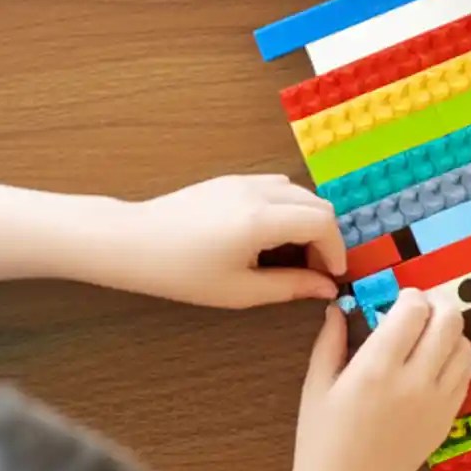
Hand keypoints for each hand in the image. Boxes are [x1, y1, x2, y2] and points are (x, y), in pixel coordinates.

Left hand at [83, 175, 345, 307]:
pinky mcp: (231, 179)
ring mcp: (244, 181)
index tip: (332, 276)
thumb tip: (326, 288)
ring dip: (307, 220)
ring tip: (293, 253)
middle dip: (326, 236)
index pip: (322, 223)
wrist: (133, 242)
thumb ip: (289, 287)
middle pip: (317, 203)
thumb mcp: (239, 290)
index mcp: (262, 219)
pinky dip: (288, 208)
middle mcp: (259, 192)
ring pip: (298, 192)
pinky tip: (270, 235)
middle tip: (315, 269)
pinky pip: (276, 186)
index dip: (336, 250)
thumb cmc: (182, 273)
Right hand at [280, 290, 470, 470]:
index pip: (414, 310)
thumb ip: (330, 341)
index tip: (400, 299)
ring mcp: (436, 402)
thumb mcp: (316, 385)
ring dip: (450, 331)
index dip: (411, 295)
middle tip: (423, 307)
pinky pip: (465, 376)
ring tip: (430, 333)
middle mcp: (413, 382)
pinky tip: (435, 361)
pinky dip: (456, 360)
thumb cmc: (323, 441)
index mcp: (376, 368)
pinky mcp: (446, 420)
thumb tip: (338, 309)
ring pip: (464, 346)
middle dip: (438, 304)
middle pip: (449, 321)